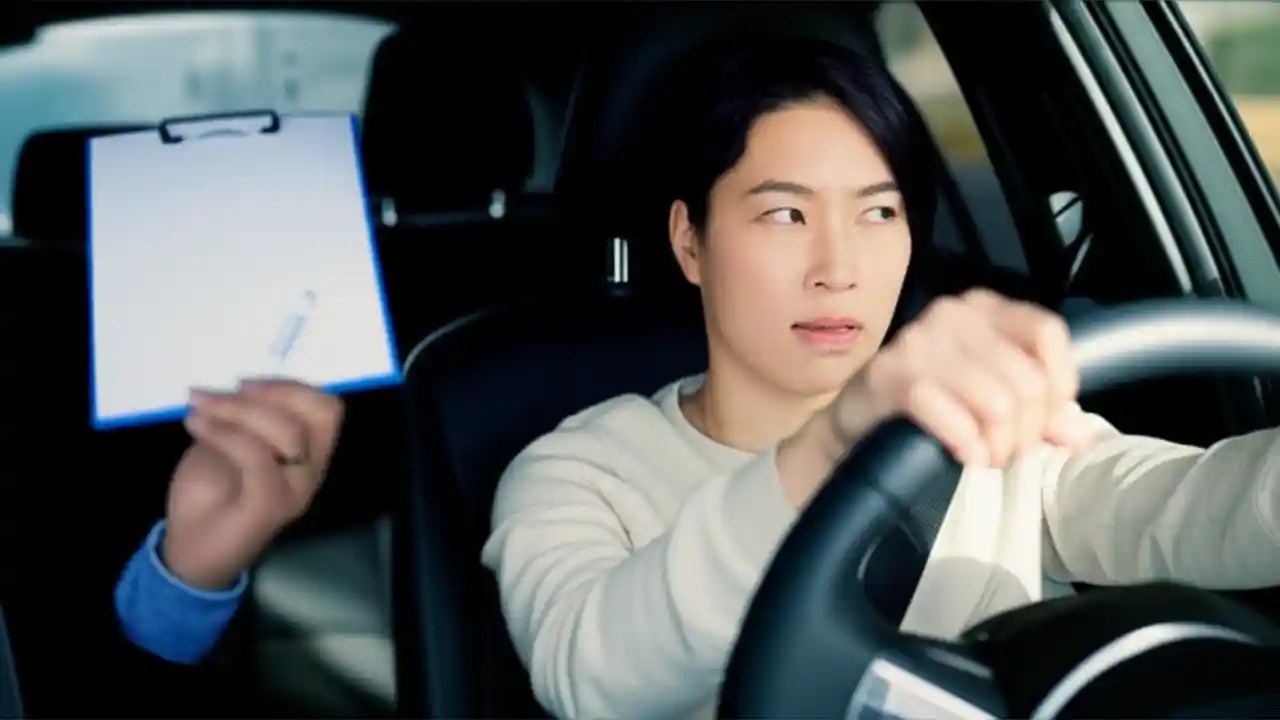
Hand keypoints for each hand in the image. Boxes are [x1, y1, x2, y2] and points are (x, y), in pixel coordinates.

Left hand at [161, 379, 344, 589]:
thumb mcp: (227, 441)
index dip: (289, 386)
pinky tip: (196, 426)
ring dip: (236, 411)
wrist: (189, 550)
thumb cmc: (209, 494)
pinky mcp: (270, 506)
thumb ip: (245, 418)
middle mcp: (311, 470)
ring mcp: (295, 490)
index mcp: (308, 453)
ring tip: (199, 409)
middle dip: (266, 393)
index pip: (326, 409)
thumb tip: (241, 386)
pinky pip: (257, 457)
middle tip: (218, 395)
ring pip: (288, 432)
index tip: (243, 385)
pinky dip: (225, 433)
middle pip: (315, 414)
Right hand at [831, 288, 1091, 468]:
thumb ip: (1036, 408)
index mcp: (984, 307)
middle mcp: (953, 314)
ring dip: (1000, 446)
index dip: (1060, 383)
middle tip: (1010, 454)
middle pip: (1026, 379)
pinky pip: (951, 417)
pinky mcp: (891, 375)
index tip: (1050, 420)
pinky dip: (968, 446)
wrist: (858, 416)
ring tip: (988, 458)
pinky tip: (966, 457)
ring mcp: (919, 342)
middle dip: (1027, 432)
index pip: (1047, 332)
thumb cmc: (930, 399)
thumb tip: (1079, 436)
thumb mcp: (989, 394)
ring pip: (996, 403)